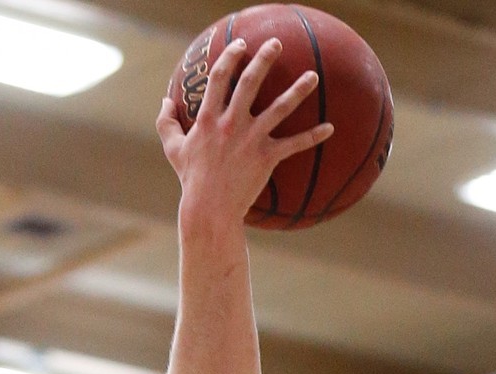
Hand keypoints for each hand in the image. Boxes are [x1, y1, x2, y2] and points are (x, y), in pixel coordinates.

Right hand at [155, 38, 332, 221]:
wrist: (210, 208)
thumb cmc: (191, 179)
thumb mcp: (173, 149)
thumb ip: (167, 123)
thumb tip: (165, 101)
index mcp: (209, 118)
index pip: (220, 78)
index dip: (230, 56)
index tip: (240, 44)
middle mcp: (231, 123)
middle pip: (251, 83)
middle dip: (264, 59)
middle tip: (276, 43)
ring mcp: (251, 139)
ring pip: (280, 108)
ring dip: (299, 90)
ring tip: (313, 76)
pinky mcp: (267, 157)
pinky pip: (294, 144)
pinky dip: (313, 136)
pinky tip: (330, 128)